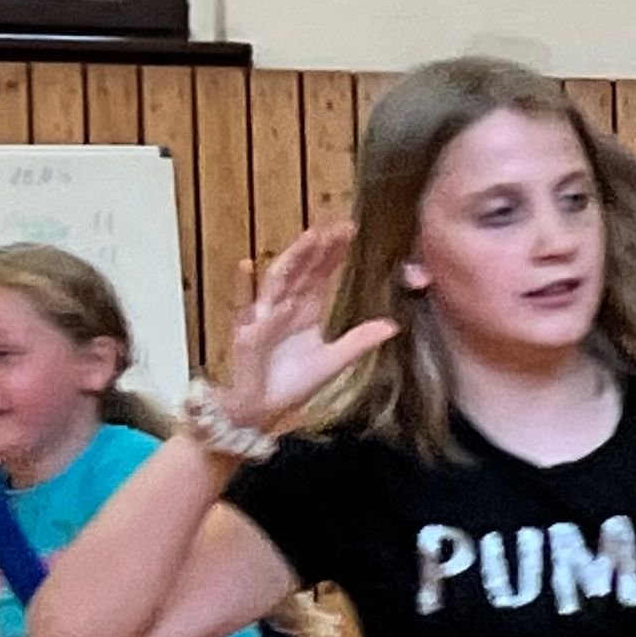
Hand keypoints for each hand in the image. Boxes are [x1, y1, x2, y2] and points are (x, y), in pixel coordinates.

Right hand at [215, 223, 381, 432]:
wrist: (263, 410)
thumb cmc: (292, 383)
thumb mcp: (333, 361)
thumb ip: (359, 341)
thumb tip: (392, 325)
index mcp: (305, 312)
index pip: (321, 275)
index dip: (333, 254)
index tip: (349, 231)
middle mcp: (284, 308)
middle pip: (302, 271)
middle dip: (317, 248)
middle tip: (336, 227)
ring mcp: (263, 318)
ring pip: (278, 281)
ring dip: (292, 259)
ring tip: (308, 238)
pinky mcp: (246, 333)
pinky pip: (243, 307)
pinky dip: (243, 285)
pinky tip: (246, 264)